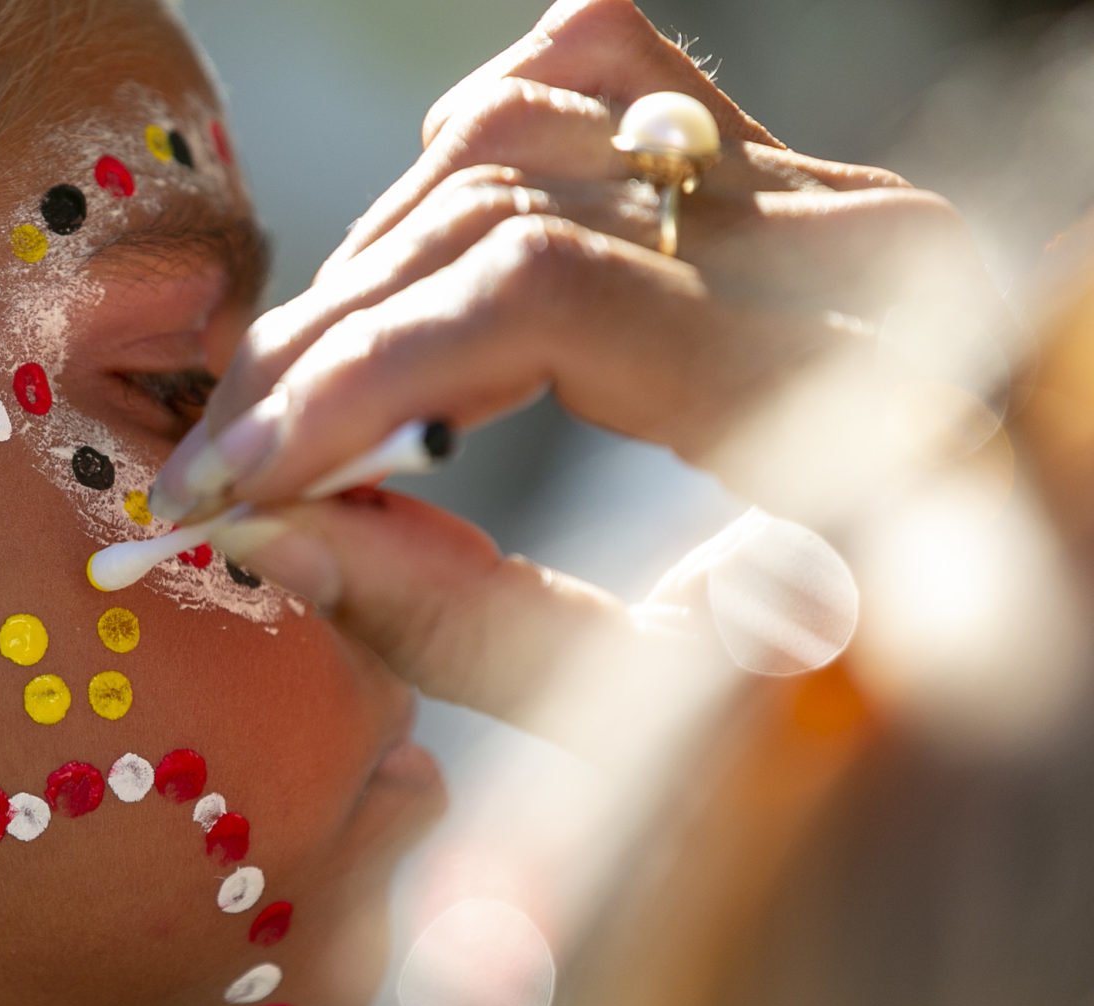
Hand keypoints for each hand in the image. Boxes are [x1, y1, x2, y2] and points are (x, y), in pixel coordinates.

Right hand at [149, 0, 993, 734]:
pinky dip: (476, 137)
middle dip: (322, 345)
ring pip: (522, 131)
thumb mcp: (669, 717)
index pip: (535, 299)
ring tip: (301, 395)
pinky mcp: (780, 174)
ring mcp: (817, 190)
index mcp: (847, 384)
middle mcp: (842, 247)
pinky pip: (597, 76)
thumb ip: (473, 631)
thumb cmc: (852, 716)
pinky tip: (426, 248)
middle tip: (217, 465)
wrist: (1000, 652)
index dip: (352, 383)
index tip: (228, 489)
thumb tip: (277, 541)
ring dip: (375, 260)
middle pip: (501, 213)